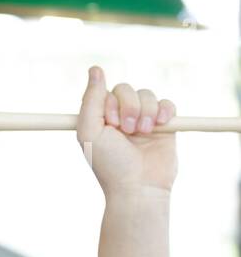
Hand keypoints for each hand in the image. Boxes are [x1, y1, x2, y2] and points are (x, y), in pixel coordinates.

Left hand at [77, 66, 177, 198]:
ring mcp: (142, 120)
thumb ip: (91, 100)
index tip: (110, 124)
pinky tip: (160, 125)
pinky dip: (164, 110)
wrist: (139, 187)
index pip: (106, 92)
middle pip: (126, 89)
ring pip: (147, 94)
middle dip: (129, 106)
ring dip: (145, 111)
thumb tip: (95, 68)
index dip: (110, 104)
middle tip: (128, 130)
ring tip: (143, 132)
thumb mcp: (90, 131)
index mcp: (100, 118)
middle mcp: (120, 117)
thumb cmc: (110, 164)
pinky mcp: (163, 125)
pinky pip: (167, 103)